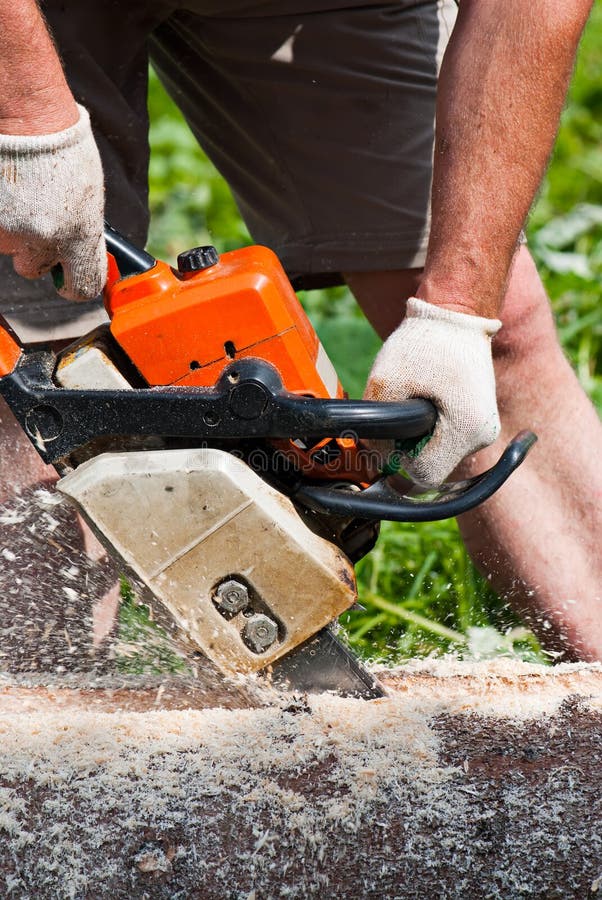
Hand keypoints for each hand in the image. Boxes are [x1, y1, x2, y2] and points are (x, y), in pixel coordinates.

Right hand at [0, 104, 105, 299]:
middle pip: (34, 269)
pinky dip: (0, 217)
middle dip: (36, 252)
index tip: (69, 280)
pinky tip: (7, 192)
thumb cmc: (63, 149)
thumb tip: (81, 255)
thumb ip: (84, 233)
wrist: (27, 117)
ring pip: (9, 248)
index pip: (82, 288)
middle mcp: (43, 241)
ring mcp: (8, 232)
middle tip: (38, 220)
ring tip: (21, 195)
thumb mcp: (89, 198)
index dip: (74, 285)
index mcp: (79, 236)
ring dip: (14, 230)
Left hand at [364, 297, 501, 485]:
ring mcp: (484, 428)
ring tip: (415, 396)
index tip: (392, 432)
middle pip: (433, 465)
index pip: (424, 475)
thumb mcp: (387, 380)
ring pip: (439, 452)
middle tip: (401, 407)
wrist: (456, 314)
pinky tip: (426, 397)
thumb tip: (377, 454)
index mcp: (466, 430)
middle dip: (409, 446)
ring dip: (420, 434)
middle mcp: (482, 436)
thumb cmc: (424, 342)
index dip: (400, 459)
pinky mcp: (479, 419)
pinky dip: (431, 426)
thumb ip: (378, 424)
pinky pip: (448, 438)